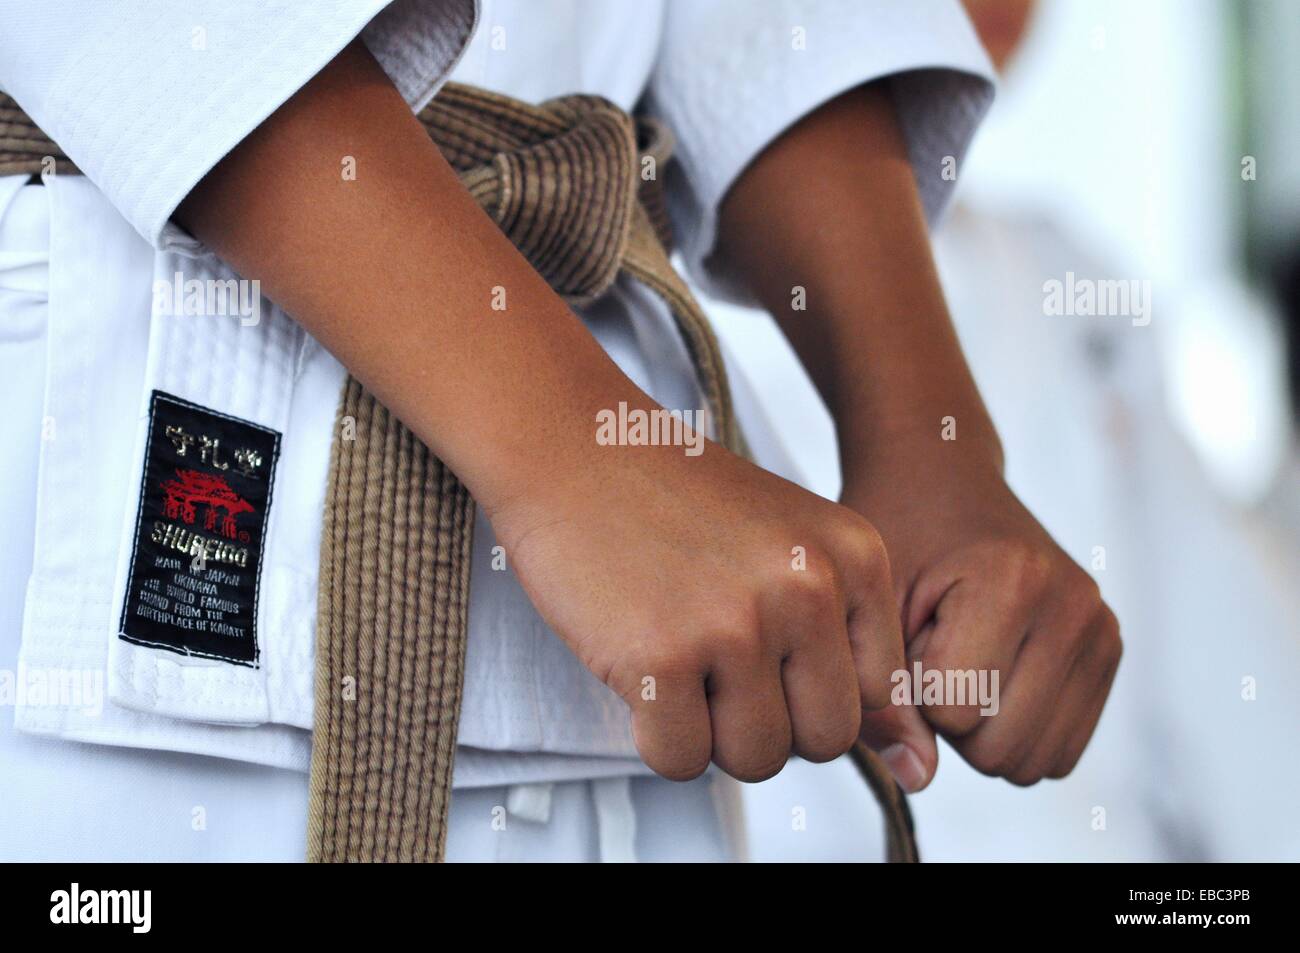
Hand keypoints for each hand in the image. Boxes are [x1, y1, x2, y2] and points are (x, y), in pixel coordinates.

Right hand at [488, 428, 905, 782]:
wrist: (577, 447)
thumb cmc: (678, 502)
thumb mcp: (791, 548)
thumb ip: (851, 648)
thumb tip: (914, 763)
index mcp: (854, 557)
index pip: (879, 695)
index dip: (815, 690)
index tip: (767, 649)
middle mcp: (808, 587)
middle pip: (825, 740)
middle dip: (770, 723)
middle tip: (718, 664)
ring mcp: (735, 622)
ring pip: (757, 760)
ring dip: (713, 733)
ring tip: (681, 661)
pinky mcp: (661, 655)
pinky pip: (681, 760)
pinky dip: (657, 736)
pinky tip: (642, 670)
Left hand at [841, 437, 1121, 790]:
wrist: (940, 477)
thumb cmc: (897, 530)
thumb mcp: (874, 606)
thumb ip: (888, 697)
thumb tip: (919, 776)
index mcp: (1013, 582)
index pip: (954, 714)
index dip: (912, 690)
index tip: (908, 633)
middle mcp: (1074, 605)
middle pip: (999, 749)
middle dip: (949, 718)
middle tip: (933, 649)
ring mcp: (1101, 628)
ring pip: (1033, 762)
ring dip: (983, 729)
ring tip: (962, 658)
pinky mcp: (1110, 649)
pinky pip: (1059, 752)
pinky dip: (1016, 730)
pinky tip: (994, 671)